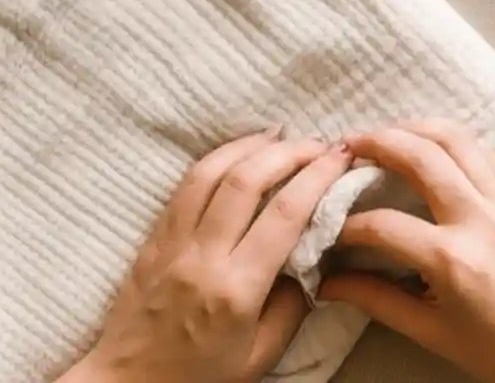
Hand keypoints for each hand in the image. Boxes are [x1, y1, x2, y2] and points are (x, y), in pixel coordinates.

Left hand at [60, 128, 352, 382]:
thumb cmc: (198, 379)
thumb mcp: (260, 356)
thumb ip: (291, 306)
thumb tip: (311, 259)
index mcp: (235, 290)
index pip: (284, 214)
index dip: (317, 177)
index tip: (341, 159)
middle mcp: (202, 258)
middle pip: (247, 179)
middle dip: (289, 151)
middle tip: (320, 144)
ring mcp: (172, 244)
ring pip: (209, 172)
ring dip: (249, 145)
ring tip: (280, 136)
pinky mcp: (153, 240)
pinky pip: (184, 187)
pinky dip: (215, 160)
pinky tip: (237, 154)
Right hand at [319, 121, 494, 382]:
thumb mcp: (432, 331)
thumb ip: (377, 300)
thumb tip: (329, 282)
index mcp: (453, 261)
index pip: (382, 225)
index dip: (346, 225)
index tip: (330, 229)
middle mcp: (480, 221)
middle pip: (421, 156)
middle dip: (377, 142)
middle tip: (347, 145)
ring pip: (458, 140)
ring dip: (417, 128)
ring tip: (387, 133)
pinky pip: (488, 154)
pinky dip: (457, 141)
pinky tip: (436, 146)